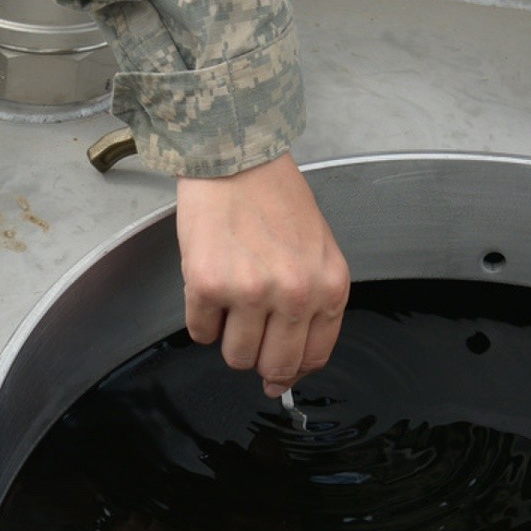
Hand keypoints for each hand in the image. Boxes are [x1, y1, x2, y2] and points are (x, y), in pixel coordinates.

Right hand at [176, 153, 349, 395]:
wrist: (237, 157)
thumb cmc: (275, 198)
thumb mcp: (316, 251)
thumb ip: (311, 306)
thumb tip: (285, 372)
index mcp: (329, 287)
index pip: (313, 358)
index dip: (291, 369)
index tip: (277, 370)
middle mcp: (295, 295)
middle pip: (274, 366)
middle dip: (258, 358)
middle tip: (249, 329)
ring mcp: (251, 292)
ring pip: (235, 356)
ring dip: (228, 335)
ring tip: (230, 296)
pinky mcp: (209, 285)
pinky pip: (200, 332)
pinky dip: (202, 317)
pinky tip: (210, 283)